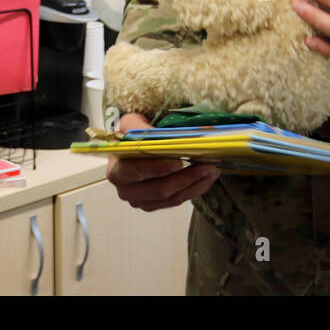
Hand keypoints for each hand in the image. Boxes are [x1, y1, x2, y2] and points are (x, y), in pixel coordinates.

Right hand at [105, 112, 220, 210]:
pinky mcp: (152, 205)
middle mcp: (125, 190)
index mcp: (116, 170)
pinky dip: (193, 190)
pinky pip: (176, 201)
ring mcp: (139, 201)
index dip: (158, 168)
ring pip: (171, 198)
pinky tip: (206, 179)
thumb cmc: (131, 135)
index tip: (179, 162)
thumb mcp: (131, 124)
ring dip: (195, 185)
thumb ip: (143, 128)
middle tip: (208, 166)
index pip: (137, 171)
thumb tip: (170, 135)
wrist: (128, 148)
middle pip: (159, 189)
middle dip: (186, 177)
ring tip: (213, 171)